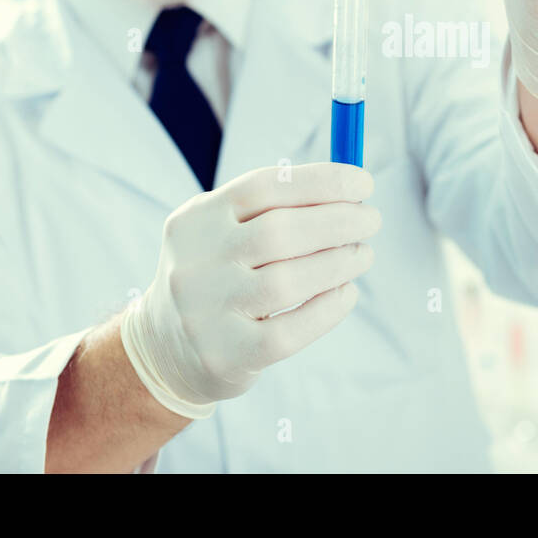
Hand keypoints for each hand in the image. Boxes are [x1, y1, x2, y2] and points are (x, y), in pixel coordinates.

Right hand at [121, 162, 379, 416]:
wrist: (165, 348)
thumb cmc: (220, 275)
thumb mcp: (226, 231)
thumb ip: (279, 206)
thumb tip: (350, 189)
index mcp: (198, 218)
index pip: (265, 187)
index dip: (321, 182)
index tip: (364, 184)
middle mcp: (195, 262)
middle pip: (279, 233)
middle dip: (338, 222)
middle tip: (371, 220)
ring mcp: (206, 312)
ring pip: (287, 282)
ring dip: (339, 264)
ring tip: (362, 255)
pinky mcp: (225, 355)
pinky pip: (290, 331)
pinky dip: (328, 309)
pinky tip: (345, 294)